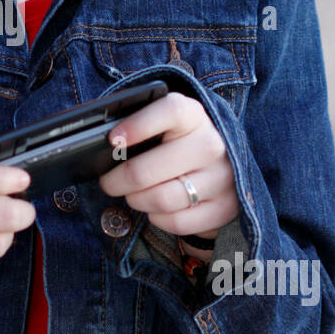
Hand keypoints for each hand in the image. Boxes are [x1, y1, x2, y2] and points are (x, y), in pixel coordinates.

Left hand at [100, 91, 238, 242]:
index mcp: (195, 116)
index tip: (113, 140)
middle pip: (145, 171)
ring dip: (136, 201)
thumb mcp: (167, 125)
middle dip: (116, 181)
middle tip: (108, 182)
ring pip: (159, 199)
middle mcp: (212, 144)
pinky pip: (176, 222)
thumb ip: (141, 127)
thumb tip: (109, 147)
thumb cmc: (181, 143)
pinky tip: (156, 208)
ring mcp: (221, 178)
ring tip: (133, 195)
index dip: (138, 125)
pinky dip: (158, 218)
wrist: (225, 165)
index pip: (170, 111)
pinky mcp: (224, 208)